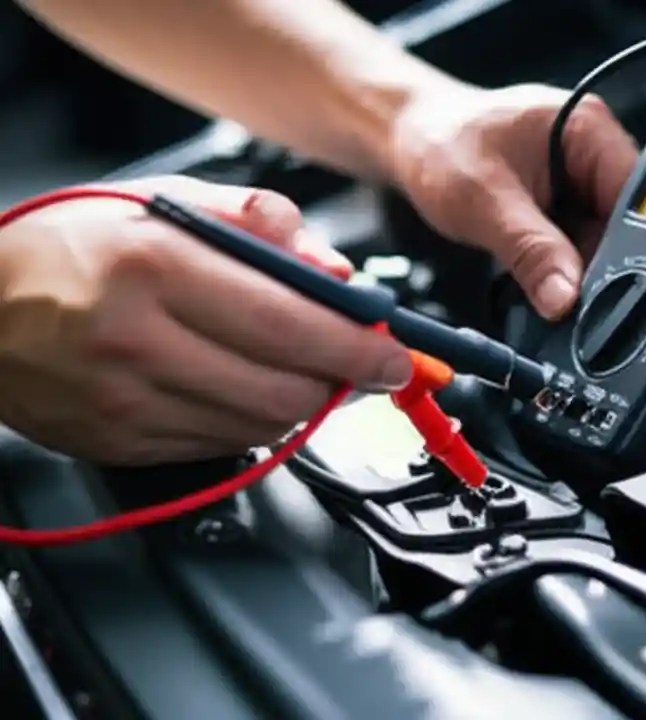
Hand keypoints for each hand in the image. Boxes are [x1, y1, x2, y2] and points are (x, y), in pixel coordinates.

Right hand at [0, 175, 411, 465]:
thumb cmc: (72, 245)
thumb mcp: (165, 200)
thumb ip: (259, 223)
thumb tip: (335, 271)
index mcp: (154, 265)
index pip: (290, 322)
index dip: (358, 347)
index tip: (394, 355)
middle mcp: (137, 339)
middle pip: (285, 386)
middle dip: (340, 381)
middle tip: (357, 364)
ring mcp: (124, 402)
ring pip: (260, 425)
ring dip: (301, 403)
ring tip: (300, 370)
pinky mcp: (118, 443)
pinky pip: (220, 446)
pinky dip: (253, 422)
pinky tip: (246, 389)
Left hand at [387, 83, 638, 318]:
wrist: (408, 140)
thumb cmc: (438, 144)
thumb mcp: (484, 202)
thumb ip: (530, 251)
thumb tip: (567, 298)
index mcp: (587, 128)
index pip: (636, 195)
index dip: (631, 246)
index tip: (612, 288)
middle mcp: (593, 150)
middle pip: (625, 224)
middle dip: (602, 264)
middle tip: (575, 300)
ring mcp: (580, 179)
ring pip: (603, 242)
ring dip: (578, 270)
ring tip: (547, 285)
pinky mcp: (565, 203)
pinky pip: (579, 245)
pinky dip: (562, 268)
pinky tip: (543, 279)